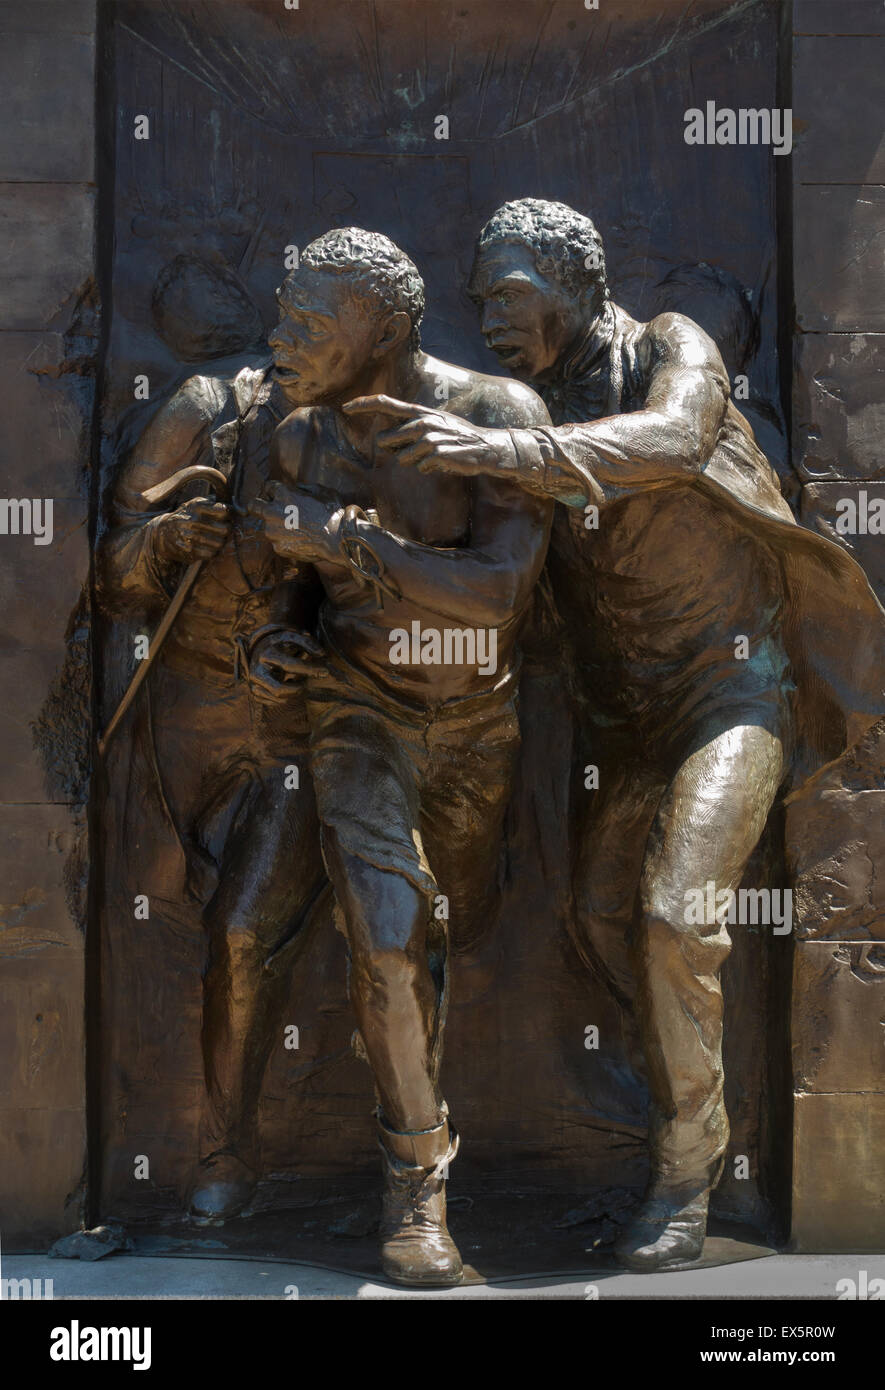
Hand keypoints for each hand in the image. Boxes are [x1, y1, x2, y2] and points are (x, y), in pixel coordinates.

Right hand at [152, 497, 230, 562]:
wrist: (162, 533)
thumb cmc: (186, 516)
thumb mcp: (197, 504)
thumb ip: (216, 504)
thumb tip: (242, 510)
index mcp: (197, 506)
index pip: (224, 511)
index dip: (229, 515)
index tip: (226, 516)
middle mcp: (193, 521)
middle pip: (226, 529)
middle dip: (227, 530)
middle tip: (222, 530)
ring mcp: (190, 537)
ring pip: (220, 543)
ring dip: (220, 542)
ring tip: (214, 538)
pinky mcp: (189, 551)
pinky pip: (212, 554)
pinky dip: (212, 551)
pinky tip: (207, 546)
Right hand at [248, 629, 326, 703]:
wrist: (259, 650)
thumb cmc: (281, 644)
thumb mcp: (292, 638)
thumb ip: (308, 643)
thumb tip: (322, 654)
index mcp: (267, 654)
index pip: (290, 665)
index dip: (309, 669)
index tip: (325, 672)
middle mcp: (257, 671)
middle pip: (279, 689)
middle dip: (299, 689)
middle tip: (308, 684)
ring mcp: (254, 684)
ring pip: (278, 698)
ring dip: (294, 693)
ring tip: (300, 682)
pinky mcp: (255, 693)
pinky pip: (275, 702)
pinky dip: (286, 697)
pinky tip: (290, 686)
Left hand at [250, 480, 341, 565]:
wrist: (337, 539)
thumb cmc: (331, 513)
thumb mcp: (321, 490)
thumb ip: (303, 488)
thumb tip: (296, 489)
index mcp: (283, 494)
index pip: (267, 487)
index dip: (273, 491)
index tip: (277, 495)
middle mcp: (273, 511)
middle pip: (253, 506)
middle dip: (257, 506)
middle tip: (266, 509)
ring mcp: (273, 531)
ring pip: (267, 526)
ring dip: (276, 526)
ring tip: (296, 529)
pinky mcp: (277, 546)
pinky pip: (277, 541)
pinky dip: (285, 540)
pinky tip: (300, 540)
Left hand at [343, 395, 514, 476]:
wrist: (487, 447)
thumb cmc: (457, 437)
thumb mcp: (434, 425)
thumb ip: (409, 429)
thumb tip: (383, 441)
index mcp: (419, 412)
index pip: (386, 403)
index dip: (363, 404)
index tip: (345, 406)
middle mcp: (421, 421)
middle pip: (385, 439)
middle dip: (394, 449)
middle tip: (417, 451)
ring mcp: (428, 437)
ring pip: (401, 458)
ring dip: (415, 462)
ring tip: (434, 457)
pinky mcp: (436, 453)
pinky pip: (420, 468)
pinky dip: (429, 469)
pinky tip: (443, 463)